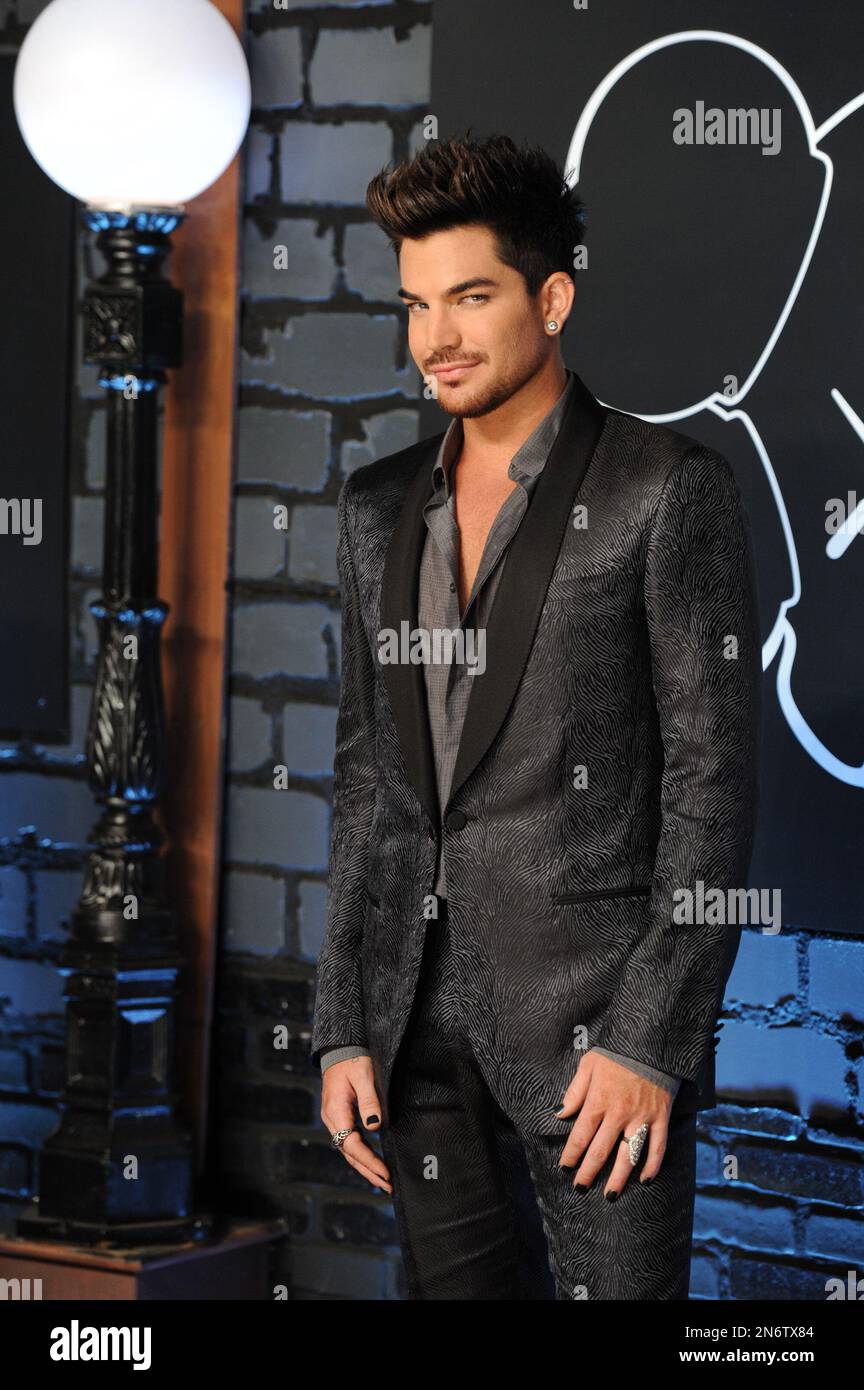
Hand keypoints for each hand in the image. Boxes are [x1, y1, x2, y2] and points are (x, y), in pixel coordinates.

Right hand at [321, 1056, 391, 1194]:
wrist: (340, 1049)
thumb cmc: (352, 1059)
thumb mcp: (364, 1076)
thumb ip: (369, 1102)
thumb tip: (375, 1127)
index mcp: (336, 1111)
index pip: (352, 1145)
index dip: (369, 1161)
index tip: (385, 1173)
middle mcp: (332, 1120)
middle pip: (350, 1153)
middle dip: (368, 1171)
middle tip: (387, 1186)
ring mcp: (335, 1120)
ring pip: (349, 1150)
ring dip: (365, 1167)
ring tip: (383, 1181)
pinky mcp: (340, 1117)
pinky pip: (351, 1142)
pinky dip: (362, 1155)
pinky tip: (372, 1163)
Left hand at [556, 1050, 672, 1197]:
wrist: (651, 1043)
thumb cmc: (616, 1053)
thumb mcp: (588, 1065)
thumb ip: (574, 1092)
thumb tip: (560, 1114)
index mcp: (598, 1101)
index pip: (580, 1135)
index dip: (571, 1155)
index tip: (565, 1168)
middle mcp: (618, 1114)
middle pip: (601, 1151)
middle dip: (588, 1172)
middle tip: (580, 1188)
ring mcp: (641, 1118)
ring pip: (628, 1156)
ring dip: (618, 1178)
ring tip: (609, 1195)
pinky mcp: (660, 1118)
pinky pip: (657, 1147)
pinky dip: (652, 1166)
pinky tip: (644, 1180)